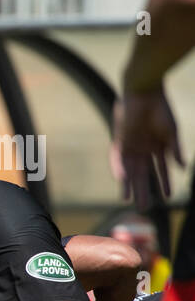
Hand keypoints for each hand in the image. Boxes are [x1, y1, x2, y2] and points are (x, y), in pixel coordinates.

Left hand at [111, 88, 184, 210]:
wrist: (144, 93)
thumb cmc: (160, 109)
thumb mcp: (171, 132)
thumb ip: (175, 150)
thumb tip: (183, 168)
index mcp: (158, 147)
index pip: (161, 170)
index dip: (164, 183)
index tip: (168, 198)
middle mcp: (143, 149)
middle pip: (143, 175)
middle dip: (144, 191)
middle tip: (144, 208)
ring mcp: (131, 146)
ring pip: (129, 170)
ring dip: (128, 185)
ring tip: (129, 200)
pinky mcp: (119, 140)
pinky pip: (117, 158)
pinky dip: (119, 168)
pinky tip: (122, 180)